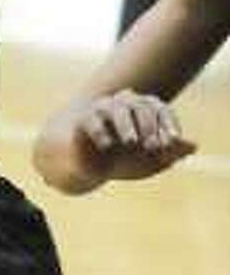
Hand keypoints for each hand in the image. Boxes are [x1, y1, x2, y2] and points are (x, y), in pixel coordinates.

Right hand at [44, 93, 194, 193]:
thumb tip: (193, 145)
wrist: (90, 170)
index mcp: (140, 110)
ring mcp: (100, 111)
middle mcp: (121, 105)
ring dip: (126, 125)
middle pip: (139, 104)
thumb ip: (170, 153)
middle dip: (148, 125)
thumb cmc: (123, 161)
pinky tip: (108, 146)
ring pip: (115, 107)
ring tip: (132, 142)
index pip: (157, 107)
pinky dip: (101, 132)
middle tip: (153, 146)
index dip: (167, 122)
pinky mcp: (82, 122)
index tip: (172, 141)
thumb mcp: (151, 161)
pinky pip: (91, 120)